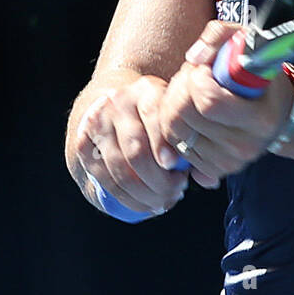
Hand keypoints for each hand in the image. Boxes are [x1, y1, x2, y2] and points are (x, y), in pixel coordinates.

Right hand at [74, 76, 189, 216]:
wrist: (111, 102)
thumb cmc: (154, 116)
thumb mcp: (171, 114)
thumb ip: (191, 141)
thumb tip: (210, 179)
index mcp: (146, 90)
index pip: (155, 118)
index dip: (164, 146)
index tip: (174, 166)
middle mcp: (117, 103)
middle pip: (136, 151)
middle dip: (159, 180)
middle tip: (175, 192)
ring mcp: (97, 123)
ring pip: (120, 168)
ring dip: (144, 193)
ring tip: (162, 201)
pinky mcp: (83, 143)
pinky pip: (104, 177)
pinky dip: (126, 198)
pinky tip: (144, 204)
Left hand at [157, 22, 293, 183]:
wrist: (278, 111)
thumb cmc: (259, 72)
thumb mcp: (247, 41)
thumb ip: (219, 35)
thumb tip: (193, 58)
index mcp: (260, 118)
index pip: (208, 102)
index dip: (195, 79)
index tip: (204, 68)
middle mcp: (245, 145)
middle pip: (184, 119)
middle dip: (177, 91)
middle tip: (190, 78)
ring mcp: (230, 161)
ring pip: (175, 134)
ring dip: (172, 107)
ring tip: (188, 93)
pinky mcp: (215, 169)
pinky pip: (177, 149)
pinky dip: (175, 128)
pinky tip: (191, 114)